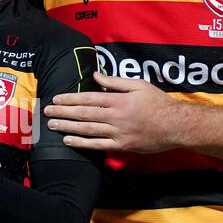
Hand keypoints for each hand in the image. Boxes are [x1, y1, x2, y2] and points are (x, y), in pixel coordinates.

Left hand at [43, 71, 180, 153]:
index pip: (88, 98)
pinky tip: (68, 141)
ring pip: (87, 130)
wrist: (176, 125)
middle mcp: (115, 116)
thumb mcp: (139, 84)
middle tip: (46, 112)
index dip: (70, 99)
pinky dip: (81, 143)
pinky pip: (98, 145)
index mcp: (119, 100)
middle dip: (63, 113)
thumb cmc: (158, 103)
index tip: (56, 99)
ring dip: (67, 127)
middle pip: (83, 114)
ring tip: (52, 125)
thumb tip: (96, 76)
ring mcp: (118, 132)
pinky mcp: (121, 146)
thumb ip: (115, 81)